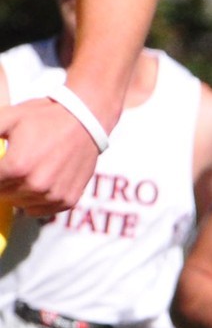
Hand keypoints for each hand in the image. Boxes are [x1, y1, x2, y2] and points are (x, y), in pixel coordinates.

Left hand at [0, 98, 99, 214]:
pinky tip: (38, 180)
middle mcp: (36, 185)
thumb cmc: (43, 117)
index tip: (0, 167)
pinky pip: (38, 210)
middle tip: (11, 164)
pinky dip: (34, 199)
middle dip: (1, 182)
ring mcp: (53, 195)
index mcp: (17, 167)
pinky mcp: (67, 201)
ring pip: (18, 204)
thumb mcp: (6, 119)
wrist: (86, 119)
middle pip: (0, 195)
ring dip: (16, 191)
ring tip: (25, 169)